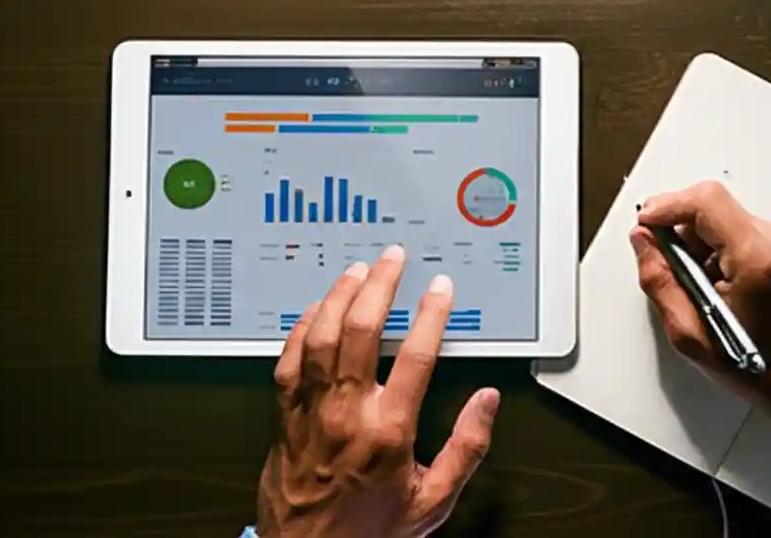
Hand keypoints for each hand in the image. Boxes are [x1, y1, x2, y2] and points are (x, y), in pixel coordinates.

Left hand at [257, 245, 499, 537]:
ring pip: (319, 335)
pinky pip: (288, 357)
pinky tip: (315, 310)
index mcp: (388, 431)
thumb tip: (485, 402)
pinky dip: (301, 327)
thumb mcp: (433, 500)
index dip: (431, 314)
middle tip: (392, 260)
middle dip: (380, 285)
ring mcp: (311, 410)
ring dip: (339, 295)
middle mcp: (346, 413)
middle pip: (359, 330)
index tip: (440, 290)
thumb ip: (467, 448)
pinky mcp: (285, 414)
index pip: (415, 355)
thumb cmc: (367, 531)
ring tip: (357, 271)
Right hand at [632, 182, 770, 501]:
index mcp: (755, 259)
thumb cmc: (764, 369)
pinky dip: (715, 250)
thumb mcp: (692, 335)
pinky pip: (737, 231)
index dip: (667, 206)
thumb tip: (644, 244)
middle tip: (664, 260)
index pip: (705, 202)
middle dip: (678, 227)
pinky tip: (714, 286)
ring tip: (696, 286)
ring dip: (697, 243)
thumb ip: (660, 281)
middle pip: (712, 204)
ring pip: (722, 217)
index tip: (647, 222)